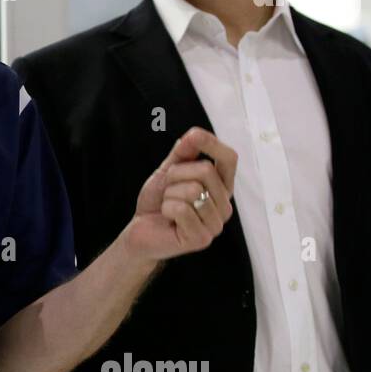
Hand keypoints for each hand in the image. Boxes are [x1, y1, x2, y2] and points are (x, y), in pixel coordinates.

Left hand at [125, 127, 237, 261]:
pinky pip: (182, 209)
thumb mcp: (169, 170)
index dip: (213, 144)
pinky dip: (167, 208)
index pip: (229, 159)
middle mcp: (224, 205)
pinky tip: (168, 218)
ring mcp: (215, 224)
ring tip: (168, 205)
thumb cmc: (158, 201)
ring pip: (192, 190)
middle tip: (168, 190)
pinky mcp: (202, 238)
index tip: (195, 137)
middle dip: (176, 175)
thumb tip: (197, 133)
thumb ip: (183, 151)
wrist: (141, 229)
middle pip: (206, 171)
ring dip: (170, 194)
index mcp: (221, 186)